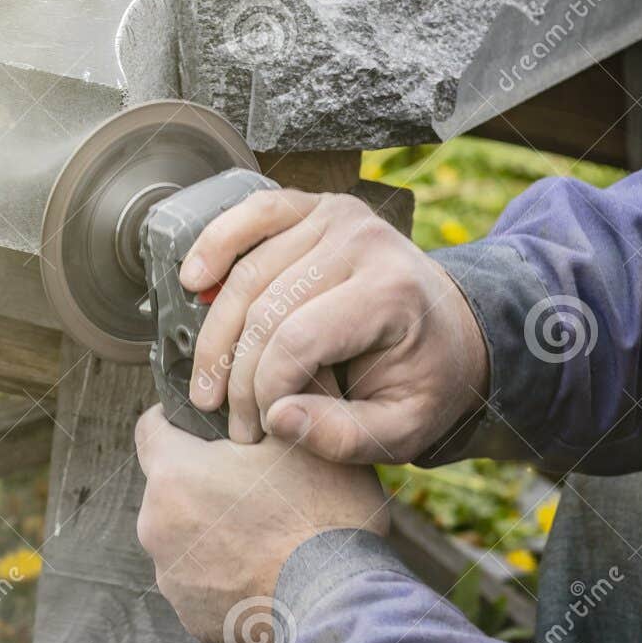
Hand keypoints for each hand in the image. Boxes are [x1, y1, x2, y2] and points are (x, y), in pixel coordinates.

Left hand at [134, 404, 388, 642]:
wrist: (337, 604)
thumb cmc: (322, 520)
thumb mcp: (302, 440)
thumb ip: (270, 404)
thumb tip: (268, 380)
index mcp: (175, 473)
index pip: (150, 427)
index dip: (176, 419)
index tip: (199, 425)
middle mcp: (157, 523)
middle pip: (170, 485)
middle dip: (202, 480)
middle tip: (252, 485)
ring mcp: (171, 573)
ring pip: (184, 533)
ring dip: (210, 528)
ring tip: (262, 532)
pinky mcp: (189, 613)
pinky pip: (198, 579)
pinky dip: (220, 572)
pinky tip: (259, 567)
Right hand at [180, 190, 488, 462]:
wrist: (447, 328)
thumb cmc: (423, 380)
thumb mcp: (403, 430)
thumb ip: (344, 436)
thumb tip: (277, 418)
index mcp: (391, 293)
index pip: (299, 340)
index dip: (264, 389)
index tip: (261, 427)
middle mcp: (364, 242)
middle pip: (266, 308)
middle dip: (236, 374)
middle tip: (232, 421)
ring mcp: (337, 216)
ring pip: (248, 272)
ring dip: (216, 334)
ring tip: (207, 383)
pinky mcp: (315, 206)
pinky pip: (253, 214)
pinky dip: (216, 243)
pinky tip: (193, 280)